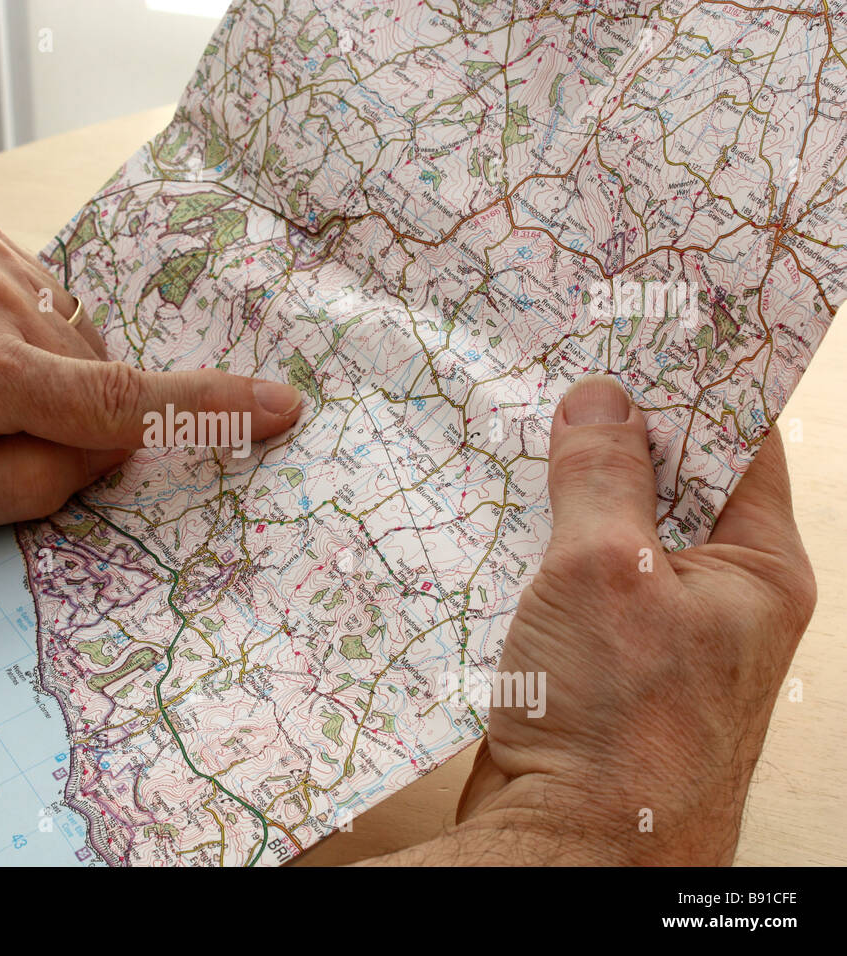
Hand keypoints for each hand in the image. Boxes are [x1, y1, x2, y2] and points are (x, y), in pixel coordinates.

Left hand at [0, 203, 302, 547]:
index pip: (118, 401)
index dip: (207, 411)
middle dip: (68, 422)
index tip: (280, 407)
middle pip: (95, 376)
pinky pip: (43, 295)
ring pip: (74, 334)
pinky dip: (22, 332)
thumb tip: (108, 449)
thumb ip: (29, 488)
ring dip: (43, 374)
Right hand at [369, 375, 814, 864]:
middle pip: (669, 480)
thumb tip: (600, 399)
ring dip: (566, 486)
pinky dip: (539, 537)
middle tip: (558, 367)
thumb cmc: (617, 725)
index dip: (690, 379)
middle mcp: (714, 596)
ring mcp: (652, 628)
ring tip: (518, 425)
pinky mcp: (595, 655)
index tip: (639, 326)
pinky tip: (496, 506)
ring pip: (611, 526)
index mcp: (755, 570)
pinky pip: (571, 573)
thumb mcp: (608, 571)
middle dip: (613, 428)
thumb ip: (604, 474)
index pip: (738, 441)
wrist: (569, 847)